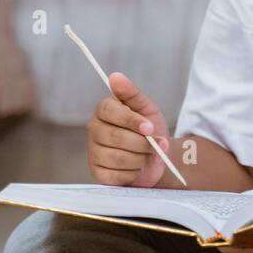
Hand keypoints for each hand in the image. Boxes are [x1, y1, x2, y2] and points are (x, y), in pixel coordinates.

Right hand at [86, 71, 171, 187]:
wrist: (159, 158)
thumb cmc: (150, 130)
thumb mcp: (147, 109)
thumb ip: (132, 93)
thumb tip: (115, 76)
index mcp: (104, 110)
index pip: (109, 111)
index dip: (131, 120)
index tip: (149, 128)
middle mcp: (94, 129)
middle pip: (114, 136)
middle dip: (141, 143)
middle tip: (155, 145)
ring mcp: (94, 152)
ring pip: (116, 157)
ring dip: (139, 158)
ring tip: (147, 156)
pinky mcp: (98, 173)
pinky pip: (115, 175)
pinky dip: (133, 173)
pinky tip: (137, 168)